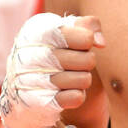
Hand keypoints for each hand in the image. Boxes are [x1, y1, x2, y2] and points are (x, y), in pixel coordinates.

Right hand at [0, 13, 104, 127]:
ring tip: (67, 78)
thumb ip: (88, 25)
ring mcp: (30, 79)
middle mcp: (29, 53)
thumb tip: (100, 42)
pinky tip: (63, 92)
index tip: (78, 44)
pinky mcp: (37, 102)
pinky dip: (76, 96)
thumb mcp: (69, 32)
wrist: (26, 90)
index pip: (84, 37)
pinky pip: (76, 98)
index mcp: (36, 30)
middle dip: (87, 63)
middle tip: (73, 64)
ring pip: (84, 80)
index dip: (87, 42)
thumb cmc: (55, 54)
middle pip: (89, 60)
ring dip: (82, 81)